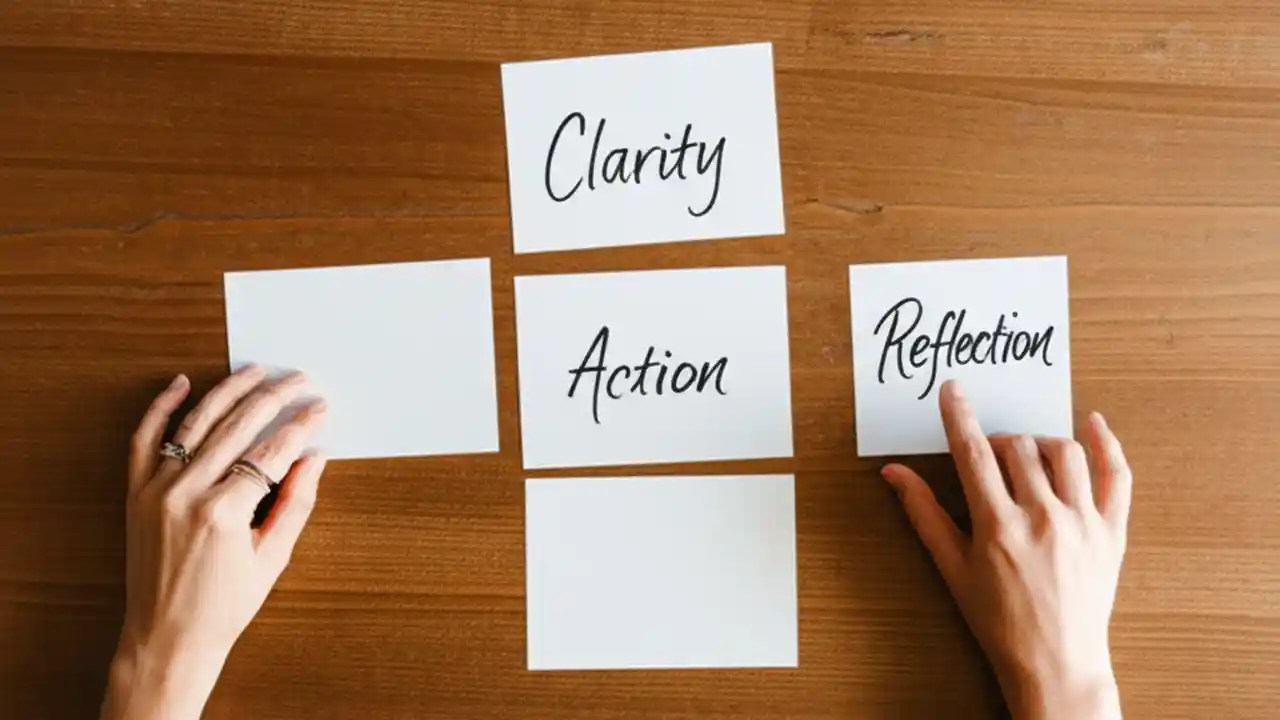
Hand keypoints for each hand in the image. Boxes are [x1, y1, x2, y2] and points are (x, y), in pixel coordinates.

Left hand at [102, 367, 328, 719]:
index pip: (272, 452)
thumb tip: (313, 458)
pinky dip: (161, 408)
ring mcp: (156, 489)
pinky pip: (145, 439)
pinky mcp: (136, 493)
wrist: (166, 637)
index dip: (301, 426)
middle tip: (298, 381)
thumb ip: (295, 503)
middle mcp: (186, 493)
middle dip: (274, 398)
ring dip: (228, 391)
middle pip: (237, 427)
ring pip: (196, 422)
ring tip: (253, 371)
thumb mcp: (272, 558)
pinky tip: (182, 383)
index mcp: (223, 512)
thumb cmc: (222, 607)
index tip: (320, 408)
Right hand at [882, 380, 1131, 719]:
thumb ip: (923, 514)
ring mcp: (1082, 523)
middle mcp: (1042, 518)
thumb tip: (894, 473)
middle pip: (1018, 447)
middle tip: (989, 454)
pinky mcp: (1112, 532)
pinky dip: (1107, 443)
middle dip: (998, 440)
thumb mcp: (952, 567)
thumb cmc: (998, 619)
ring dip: (1040, 442)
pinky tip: (1093, 424)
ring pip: (1064, 452)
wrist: (1054, 661)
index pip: (973, 453)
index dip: (959, 415)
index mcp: (997, 526)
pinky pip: (1117, 475)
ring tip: (1028, 456)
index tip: (953, 390)